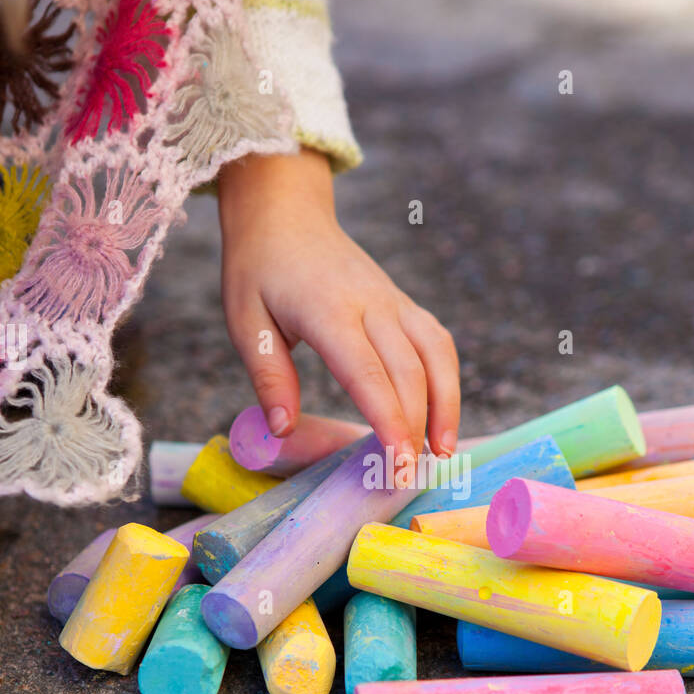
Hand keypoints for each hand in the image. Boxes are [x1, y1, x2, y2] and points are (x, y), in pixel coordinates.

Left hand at [218, 149, 459, 466]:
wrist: (285, 214)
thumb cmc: (258, 270)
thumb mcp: (246, 322)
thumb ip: (269, 377)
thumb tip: (283, 430)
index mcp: (328, 310)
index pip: (368, 374)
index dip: (388, 421)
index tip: (397, 463)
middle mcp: (372, 304)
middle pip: (409, 372)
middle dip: (416, 429)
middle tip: (409, 479)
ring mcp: (394, 301)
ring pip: (436, 355)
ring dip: (446, 406)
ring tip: (441, 454)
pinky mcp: (404, 304)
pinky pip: (437, 342)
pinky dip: (447, 380)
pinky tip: (441, 416)